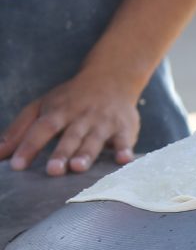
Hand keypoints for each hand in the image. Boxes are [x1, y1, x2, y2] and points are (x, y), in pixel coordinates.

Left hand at [1, 71, 143, 173]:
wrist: (111, 78)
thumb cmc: (71, 98)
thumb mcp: (42, 106)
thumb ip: (20, 130)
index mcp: (58, 110)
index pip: (41, 128)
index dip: (29, 146)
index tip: (16, 165)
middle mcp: (81, 116)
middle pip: (69, 136)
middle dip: (61, 153)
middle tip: (52, 171)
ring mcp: (103, 122)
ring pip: (94, 140)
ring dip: (87, 154)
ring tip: (78, 167)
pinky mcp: (124, 128)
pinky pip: (125, 140)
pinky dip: (125, 149)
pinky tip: (123, 160)